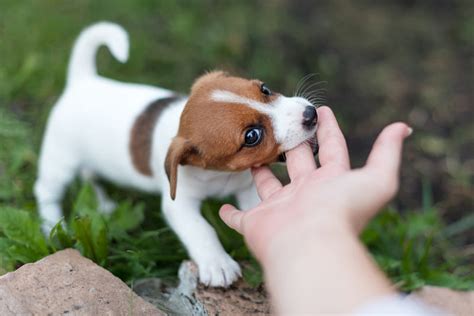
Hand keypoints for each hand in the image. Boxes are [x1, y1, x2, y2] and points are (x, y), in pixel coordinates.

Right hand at [219, 106, 410, 262]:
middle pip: (298, 163)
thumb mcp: (376, 179)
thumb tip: (404, 127)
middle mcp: (305, 195)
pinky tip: (224, 206)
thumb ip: (388, 152)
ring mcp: (279, 210)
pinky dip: (231, 214)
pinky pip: (239, 218)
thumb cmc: (341, 212)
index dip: (328, 129)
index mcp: (330, 182)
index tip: (321, 111)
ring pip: (268, 186)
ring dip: (261, 172)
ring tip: (256, 154)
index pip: (332, 149)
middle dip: (293, 144)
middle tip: (283, 125)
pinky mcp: (256, 224)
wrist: (310, 247)